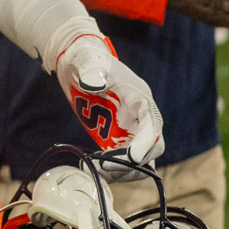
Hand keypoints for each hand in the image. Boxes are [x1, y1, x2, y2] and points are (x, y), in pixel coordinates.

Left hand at [53, 32, 164, 178]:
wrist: (76, 65)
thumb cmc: (85, 58)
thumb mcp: (86, 59)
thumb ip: (91, 69)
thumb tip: (94, 83)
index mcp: (139, 97)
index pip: (152, 123)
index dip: (146, 142)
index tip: (132, 157)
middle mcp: (139, 117)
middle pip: (152, 148)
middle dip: (134, 162)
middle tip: (105, 166)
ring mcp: (129, 130)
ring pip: (139, 160)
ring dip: (122, 171)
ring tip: (96, 170)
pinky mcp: (116, 140)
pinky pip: (123, 162)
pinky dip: (112, 170)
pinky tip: (91, 168)